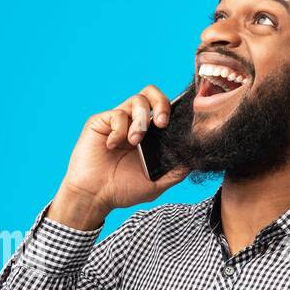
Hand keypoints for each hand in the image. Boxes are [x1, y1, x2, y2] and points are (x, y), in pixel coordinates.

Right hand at [47, 86, 189, 229]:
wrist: (94, 196)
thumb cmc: (121, 190)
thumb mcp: (156, 183)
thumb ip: (176, 171)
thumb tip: (194, 157)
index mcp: (150, 136)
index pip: (165, 110)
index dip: (173, 111)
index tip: (176, 126)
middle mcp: (134, 124)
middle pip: (152, 93)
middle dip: (161, 104)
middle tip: (162, 123)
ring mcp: (118, 121)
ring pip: (137, 100)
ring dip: (140, 120)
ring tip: (134, 142)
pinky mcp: (101, 122)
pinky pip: (117, 114)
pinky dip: (119, 130)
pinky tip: (112, 146)